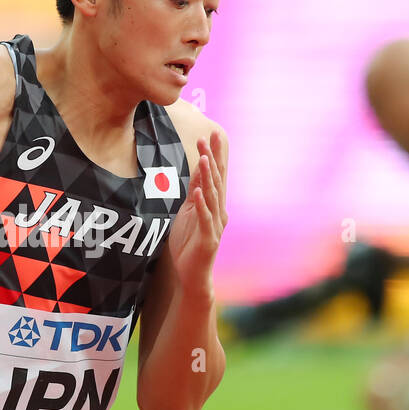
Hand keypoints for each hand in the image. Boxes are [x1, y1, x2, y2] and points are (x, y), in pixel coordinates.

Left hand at [168, 129, 228, 299]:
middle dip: (213, 158)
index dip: (214, 154)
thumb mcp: (189, 213)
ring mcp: (215, 225)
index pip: (215, 175)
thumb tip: (197, 170)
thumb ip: (194, 193)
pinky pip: (204, 218)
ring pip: (212, 196)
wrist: (193, 275)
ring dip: (208, 177)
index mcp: (214, 205)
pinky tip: (198, 191)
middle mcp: (219, 212)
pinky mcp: (208, 238)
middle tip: (209, 136)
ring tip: (204, 158)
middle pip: (217, 180)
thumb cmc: (190, 244)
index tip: (212, 134)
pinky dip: (201, 204)